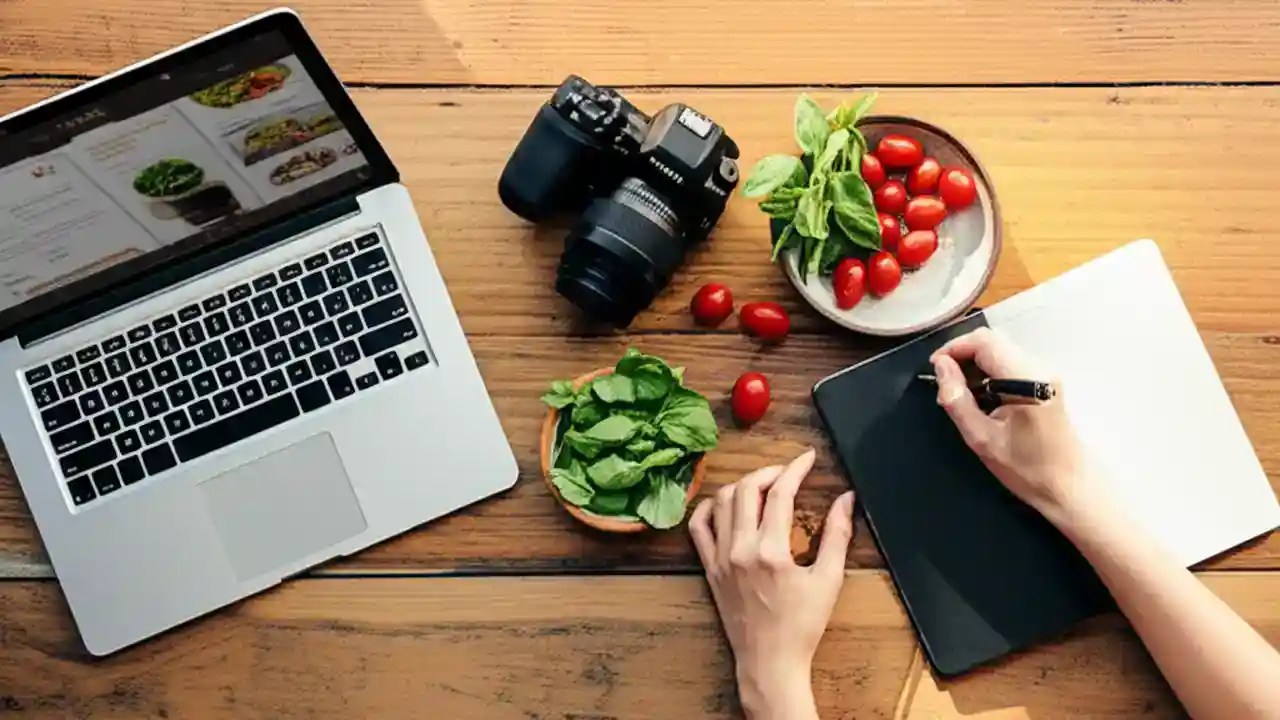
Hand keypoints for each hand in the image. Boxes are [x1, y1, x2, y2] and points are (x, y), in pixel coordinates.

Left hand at [689, 449, 855, 719]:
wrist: (770, 662)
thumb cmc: (802, 626)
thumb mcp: (828, 580)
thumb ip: (838, 535)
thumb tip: (846, 499)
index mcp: (772, 552)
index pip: (781, 493)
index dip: (796, 468)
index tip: (808, 458)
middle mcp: (740, 550)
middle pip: (747, 489)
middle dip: (769, 471)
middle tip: (787, 472)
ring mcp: (720, 558)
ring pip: (722, 501)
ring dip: (742, 485)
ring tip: (763, 486)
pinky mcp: (709, 568)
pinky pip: (698, 527)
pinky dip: (709, 508)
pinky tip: (726, 504)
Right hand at [930, 327, 1108, 527]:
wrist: (1068, 485)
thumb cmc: (1027, 469)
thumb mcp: (981, 438)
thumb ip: (957, 399)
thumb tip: (941, 368)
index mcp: (1028, 379)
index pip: (985, 341)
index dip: (954, 348)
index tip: (935, 367)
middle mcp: (1040, 368)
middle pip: (993, 341)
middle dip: (962, 355)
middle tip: (944, 382)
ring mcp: (1045, 373)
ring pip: (1000, 350)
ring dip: (974, 364)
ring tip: (959, 392)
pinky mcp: (1045, 382)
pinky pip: (1009, 363)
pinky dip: (988, 372)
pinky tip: (980, 396)